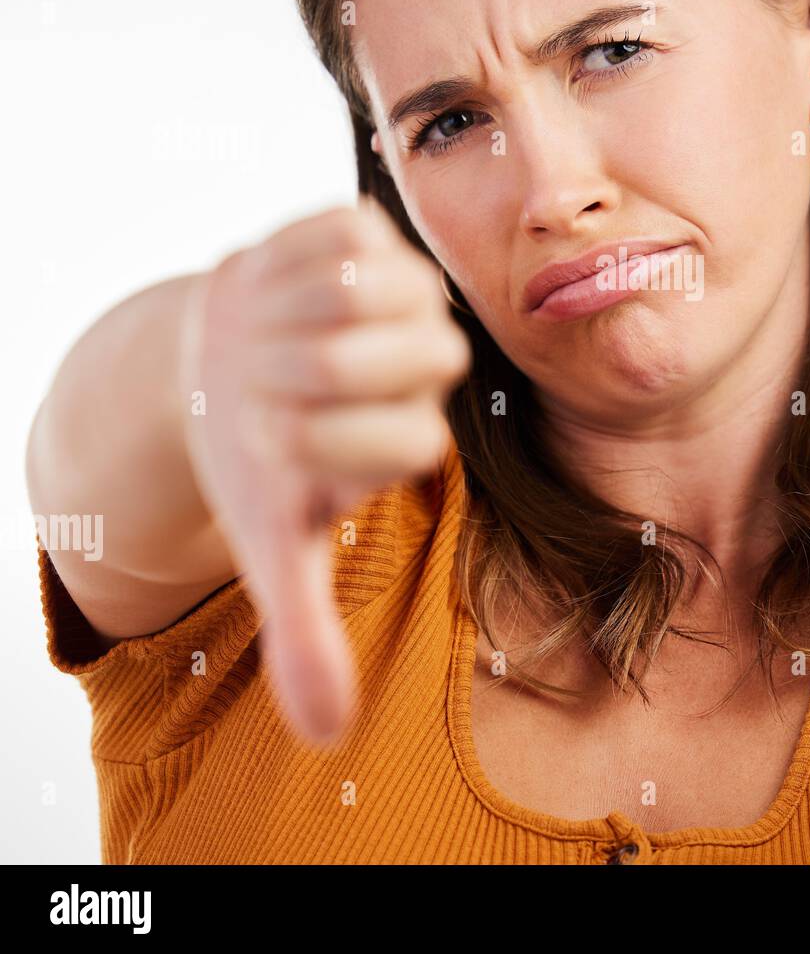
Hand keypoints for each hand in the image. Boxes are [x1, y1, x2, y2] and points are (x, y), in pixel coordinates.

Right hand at [179, 196, 471, 745]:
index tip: (277, 444)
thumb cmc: (257, 455)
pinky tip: (271, 291)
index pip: (413, 441)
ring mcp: (404, 288)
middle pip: (399, 356)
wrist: (222, 363)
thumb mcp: (273, 541)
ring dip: (285, 320)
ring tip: (262, 337)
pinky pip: (333, 234)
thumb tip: (326, 735)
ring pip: (365, 290)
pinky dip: (279, 266)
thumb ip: (305, 629)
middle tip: (259, 383)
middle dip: (301, 376)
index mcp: (419, 432)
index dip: (324, 444)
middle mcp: (430, 359)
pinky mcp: (366, 231)